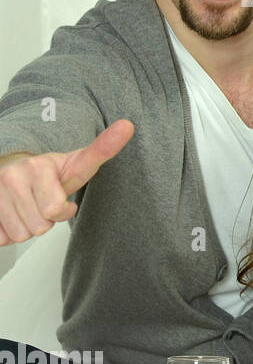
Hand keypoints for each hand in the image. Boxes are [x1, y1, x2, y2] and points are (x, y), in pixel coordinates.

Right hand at [0, 120, 133, 245]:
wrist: (11, 167)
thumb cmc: (49, 171)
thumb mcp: (79, 162)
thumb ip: (104, 148)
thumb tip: (128, 125)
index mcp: (38, 166)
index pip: (56, 210)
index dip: (63, 211)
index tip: (63, 202)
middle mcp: (12, 176)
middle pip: (39, 227)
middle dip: (45, 220)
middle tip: (42, 203)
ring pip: (19, 234)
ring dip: (26, 226)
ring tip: (27, 206)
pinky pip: (0, 238)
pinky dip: (6, 232)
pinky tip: (11, 213)